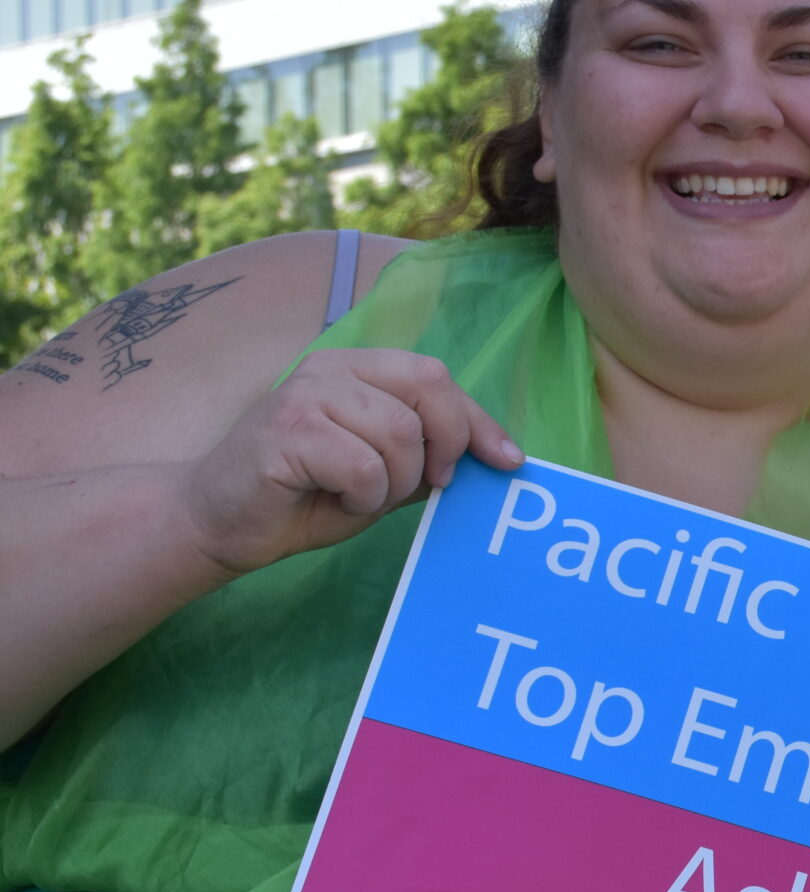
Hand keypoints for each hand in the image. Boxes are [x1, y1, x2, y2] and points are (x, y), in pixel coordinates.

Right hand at [181, 348, 521, 576]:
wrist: (219, 523)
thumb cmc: (306, 496)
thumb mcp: (384, 472)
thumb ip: (428, 454)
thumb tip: (498, 454)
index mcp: (358, 368)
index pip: (437, 378)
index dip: (479, 421)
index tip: (508, 461)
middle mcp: (331, 368)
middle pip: (429, 390)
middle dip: (444, 447)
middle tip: (426, 484)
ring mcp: (305, 394)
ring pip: (401, 434)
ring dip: (396, 482)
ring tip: (361, 494)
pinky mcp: (286, 431)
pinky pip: (364, 466)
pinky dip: (363, 497)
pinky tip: (334, 499)